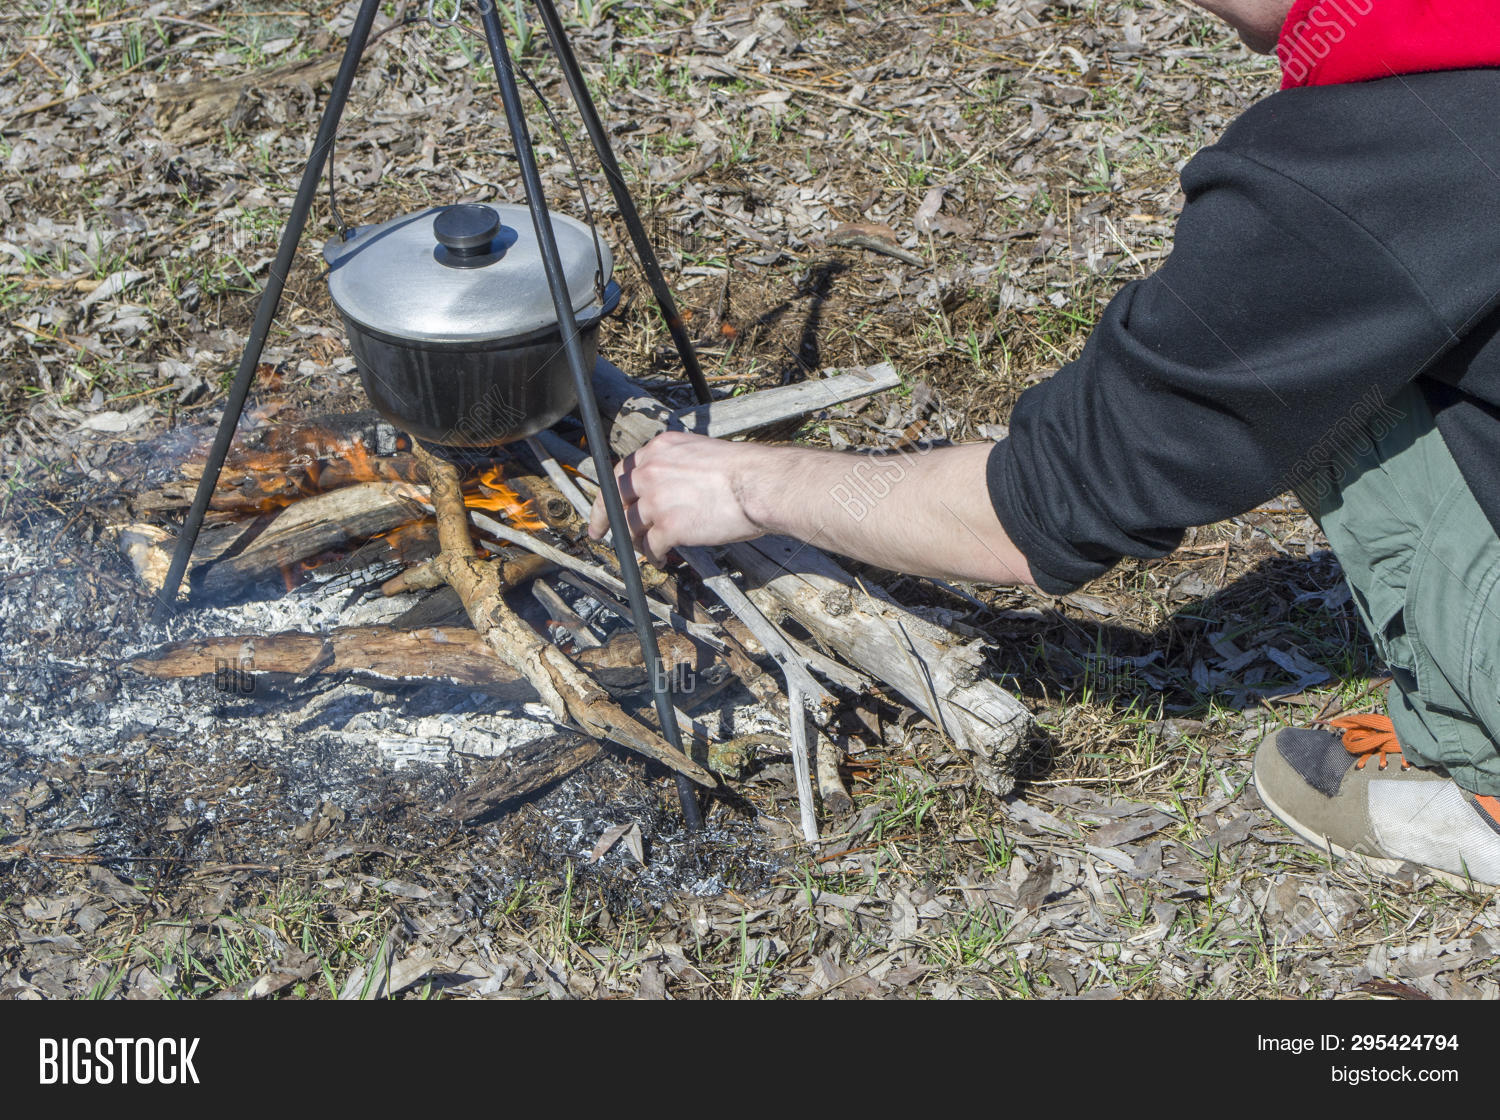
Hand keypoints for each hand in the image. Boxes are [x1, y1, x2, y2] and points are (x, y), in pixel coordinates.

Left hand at [587, 431, 763, 563]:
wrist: (759, 484)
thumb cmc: (743, 470)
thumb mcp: (700, 452)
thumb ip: (676, 465)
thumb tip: (671, 487)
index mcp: (659, 450)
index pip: (621, 471)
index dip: (610, 492)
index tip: (605, 504)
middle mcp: (651, 472)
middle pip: (615, 499)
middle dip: (603, 519)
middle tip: (599, 533)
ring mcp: (656, 500)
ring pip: (631, 527)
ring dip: (638, 542)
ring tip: (650, 550)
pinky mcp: (668, 527)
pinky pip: (650, 547)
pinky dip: (654, 556)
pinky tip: (662, 558)